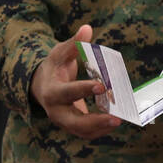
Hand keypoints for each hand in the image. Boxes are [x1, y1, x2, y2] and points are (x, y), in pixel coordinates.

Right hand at [30, 24, 120, 138]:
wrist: (41, 86)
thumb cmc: (54, 67)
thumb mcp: (60, 53)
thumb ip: (73, 43)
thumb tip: (87, 29)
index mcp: (51, 91)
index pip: (67, 93)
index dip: (83, 90)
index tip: (101, 85)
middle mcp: (56, 111)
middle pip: (74, 122)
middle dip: (95, 122)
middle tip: (116, 118)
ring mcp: (64, 122)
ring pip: (83, 131)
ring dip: (102, 128)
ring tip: (120, 120)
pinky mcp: (73, 126)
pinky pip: (88, 133)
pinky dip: (102, 129)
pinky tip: (116, 121)